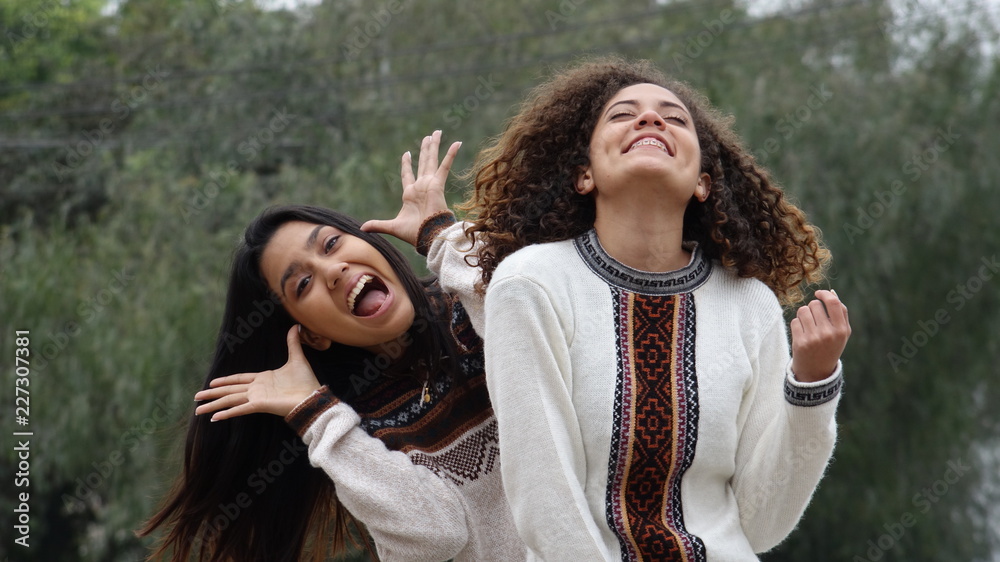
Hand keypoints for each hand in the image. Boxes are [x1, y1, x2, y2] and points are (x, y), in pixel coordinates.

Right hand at [194, 325, 321, 420]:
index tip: (212, 382)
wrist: (313, 397)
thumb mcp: (297, 358)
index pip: (239, 379)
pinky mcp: (260, 405)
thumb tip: (295, 327)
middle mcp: (257, 389)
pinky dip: (227, 412)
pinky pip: (240, 408)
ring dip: (214, 404)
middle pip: (229, 390)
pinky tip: (214, 417)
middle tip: (196, 398)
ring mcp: (257, 398)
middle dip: (213, 393)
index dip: (225, 380)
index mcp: (263, 379)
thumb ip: (293, 343)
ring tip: (198, 410)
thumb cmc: (306, 382)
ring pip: (230, 400)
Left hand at [361, 130, 461, 245]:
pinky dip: (451, 155)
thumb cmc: (413, 233)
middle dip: (425, 149)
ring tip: (436, 132)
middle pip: (423, 162)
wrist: (428, 236)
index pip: (408, 174)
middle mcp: (422, 186)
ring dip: (434, 146)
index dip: (407, 163)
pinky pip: (445, 166)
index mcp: (411, 194)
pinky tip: (457, 143)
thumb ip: (378, 224)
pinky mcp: (438, 184)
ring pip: (432, 160)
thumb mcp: (392, 226)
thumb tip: (362, 228)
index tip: (407, 153)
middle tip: (429, 136)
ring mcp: (430, 184)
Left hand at [790, 289, 850, 381]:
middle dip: (812, 308)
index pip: (833, 303)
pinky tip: (802, 335)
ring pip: (803, 311)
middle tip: (814, 319)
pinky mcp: (800, 342)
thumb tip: (831, 292)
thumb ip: (840, 312)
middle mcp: (828, 333)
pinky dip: (797, 325)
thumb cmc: (830, 347)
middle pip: (815, 305)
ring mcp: (813, 338)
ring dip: (803, 315)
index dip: (824, 294)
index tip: (818, 294)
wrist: (817, 372)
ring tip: (808, 325)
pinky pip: (795, 321)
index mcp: (841, 330)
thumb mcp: (842, 333)